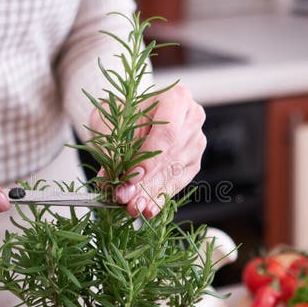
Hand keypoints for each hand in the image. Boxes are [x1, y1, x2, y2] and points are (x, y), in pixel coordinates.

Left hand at [92, 84, 205, 217]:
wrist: (130, 116)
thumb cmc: (123, 114)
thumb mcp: (111, 122)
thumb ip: (112, 148)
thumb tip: (111, 177)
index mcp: (176, 98)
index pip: (166, 132)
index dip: (149, 158)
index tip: (131, 176)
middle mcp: (192, 119)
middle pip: (170, 155)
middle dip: (146, 181)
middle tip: (125, 197)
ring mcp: (195, 142)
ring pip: (173, 172)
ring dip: (151, 193)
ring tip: (132, 206)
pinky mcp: (193, 162)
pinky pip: (177, 182)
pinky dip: (160, 196)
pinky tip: (148, 208)